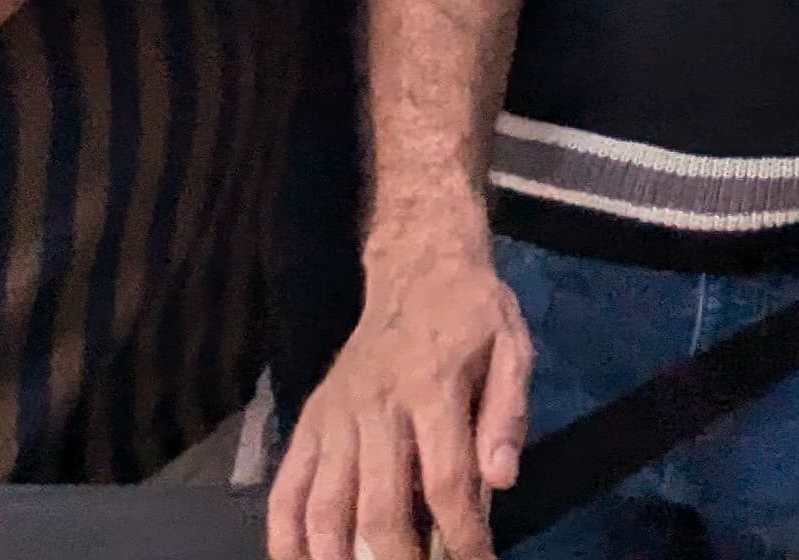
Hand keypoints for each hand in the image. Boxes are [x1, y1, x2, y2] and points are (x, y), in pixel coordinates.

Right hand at [269, 236, 532, 559]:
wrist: (416, 267)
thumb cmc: (472, 314)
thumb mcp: (513, 348)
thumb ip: (508, 414)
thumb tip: (503, 480)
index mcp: (432, 387)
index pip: (445, 479)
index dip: (462, 534)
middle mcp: (376, 405)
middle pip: (379, 505)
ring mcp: (335, 416)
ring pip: (326, 505)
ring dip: (339, 557)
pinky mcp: (309, 421)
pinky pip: (287, 487)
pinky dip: (286, 535)